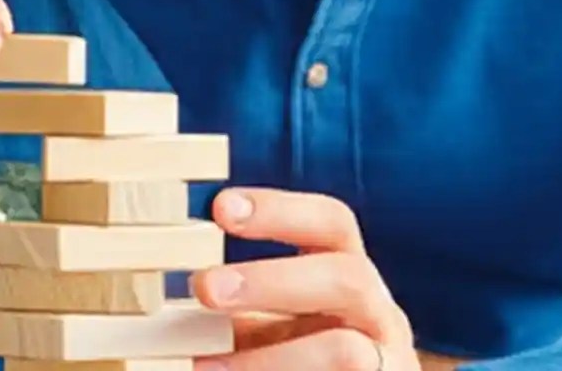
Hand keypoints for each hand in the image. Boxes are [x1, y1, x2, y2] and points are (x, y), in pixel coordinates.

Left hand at [189, 188, 420, 370]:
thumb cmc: (298, 361)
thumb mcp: (271, 328)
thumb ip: (237, 306)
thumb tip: (172, 287)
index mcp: (349, 275)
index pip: (330, 223)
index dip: (280, 210)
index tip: (220, 207)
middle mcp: (377, 311)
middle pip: (347, 276)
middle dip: (273, 280)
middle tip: (206, 287)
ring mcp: (389, 360)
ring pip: (346, 351)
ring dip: (272, 358)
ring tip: (206, 367)